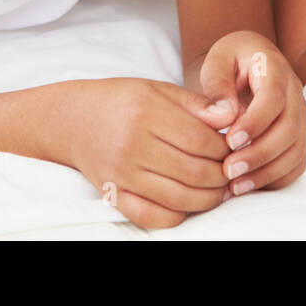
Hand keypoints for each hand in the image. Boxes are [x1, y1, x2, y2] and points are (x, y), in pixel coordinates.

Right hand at [63, 78, 233, 228]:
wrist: (71, 120)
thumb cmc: (121, 100)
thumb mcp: (157, 88)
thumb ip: (196, 103)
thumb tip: (233, 115)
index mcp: (145, 111)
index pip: (200, 139)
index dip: (225, 147)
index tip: (234, 146)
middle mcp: (132, 144)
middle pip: (193, 171)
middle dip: (222, 175)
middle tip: (232, 170)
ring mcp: (121, 173)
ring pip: (178, 198)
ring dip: (208, 199)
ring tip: (219, 189)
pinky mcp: (112, 194)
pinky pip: (150, 216)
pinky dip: (176, 216)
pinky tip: (189, 204)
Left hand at [195, 31, 305, 195]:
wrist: (249, 59)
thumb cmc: (230, 60)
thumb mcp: (216, 61)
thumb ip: (217, 84)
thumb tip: (225, 115)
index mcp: (274, 69)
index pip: (273, 99)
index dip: (255, 123)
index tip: (230, 141)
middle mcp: (294, 93)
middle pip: (289, 129)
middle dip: (259, 154)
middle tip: (228, 171)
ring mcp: (300, 115)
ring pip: (296, 150)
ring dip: (267, 172)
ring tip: (234, 186)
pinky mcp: (298, 135)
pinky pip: (296, 163)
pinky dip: (276, 179)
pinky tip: (249, 186)